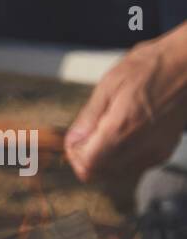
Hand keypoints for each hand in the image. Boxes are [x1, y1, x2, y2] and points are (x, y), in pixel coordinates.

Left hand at [66, 23, 186, 184]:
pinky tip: (127, 130)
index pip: (88, 166)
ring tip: (111, 126)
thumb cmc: (152, 66)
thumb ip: (89, 117)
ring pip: (116, 170)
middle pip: (100, 171)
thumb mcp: (110, 84)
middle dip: (89, 155)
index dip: (76, 155)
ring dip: (106, 155)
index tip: (77, 138)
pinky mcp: (165, 151)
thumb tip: (73, 141)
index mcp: (122, 130)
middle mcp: (141, 147)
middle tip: (92, 130)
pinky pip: (135, 163)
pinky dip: (124, 153)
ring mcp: (155, 151)